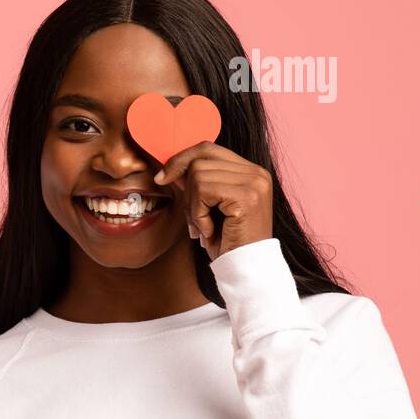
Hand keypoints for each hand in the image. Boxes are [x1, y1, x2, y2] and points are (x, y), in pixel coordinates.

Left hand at [153, 141, 272, 259]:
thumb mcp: (208, 207)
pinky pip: (203, 191)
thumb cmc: (226, 241)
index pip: (208, 148)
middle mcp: (257, 173)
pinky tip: (210, 230)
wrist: (244, 270)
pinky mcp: (246, 196)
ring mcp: (254, 183)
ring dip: (193, 206)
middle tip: (195, 218)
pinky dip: (198, 214)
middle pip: (199, 160)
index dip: (181, 159)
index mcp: (251, 171)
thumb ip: (196, 183)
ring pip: (198, 175)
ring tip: (205, 226)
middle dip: (187, 190)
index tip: (162, 177)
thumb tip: (171, 167)